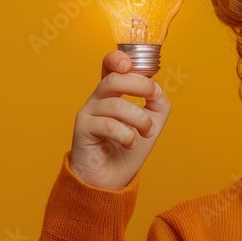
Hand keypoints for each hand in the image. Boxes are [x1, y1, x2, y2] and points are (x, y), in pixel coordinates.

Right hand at [68, 50, 171, 189]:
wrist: (110, 182)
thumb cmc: (126, 152)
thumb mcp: (151, 125)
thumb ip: (158, 105)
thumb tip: (157, 90)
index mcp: (112, 94)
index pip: (109, 66)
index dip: (117, 59)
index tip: (130, 65)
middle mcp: (97, 99)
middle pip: (115, 78)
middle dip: (141, 86)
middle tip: (154, 99)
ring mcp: (88, 113)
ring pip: (115, 103)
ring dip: (139, 118)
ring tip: (146, 133)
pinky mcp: (82, 129)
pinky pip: (107, 124)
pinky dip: (126, 134)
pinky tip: (131, 143)